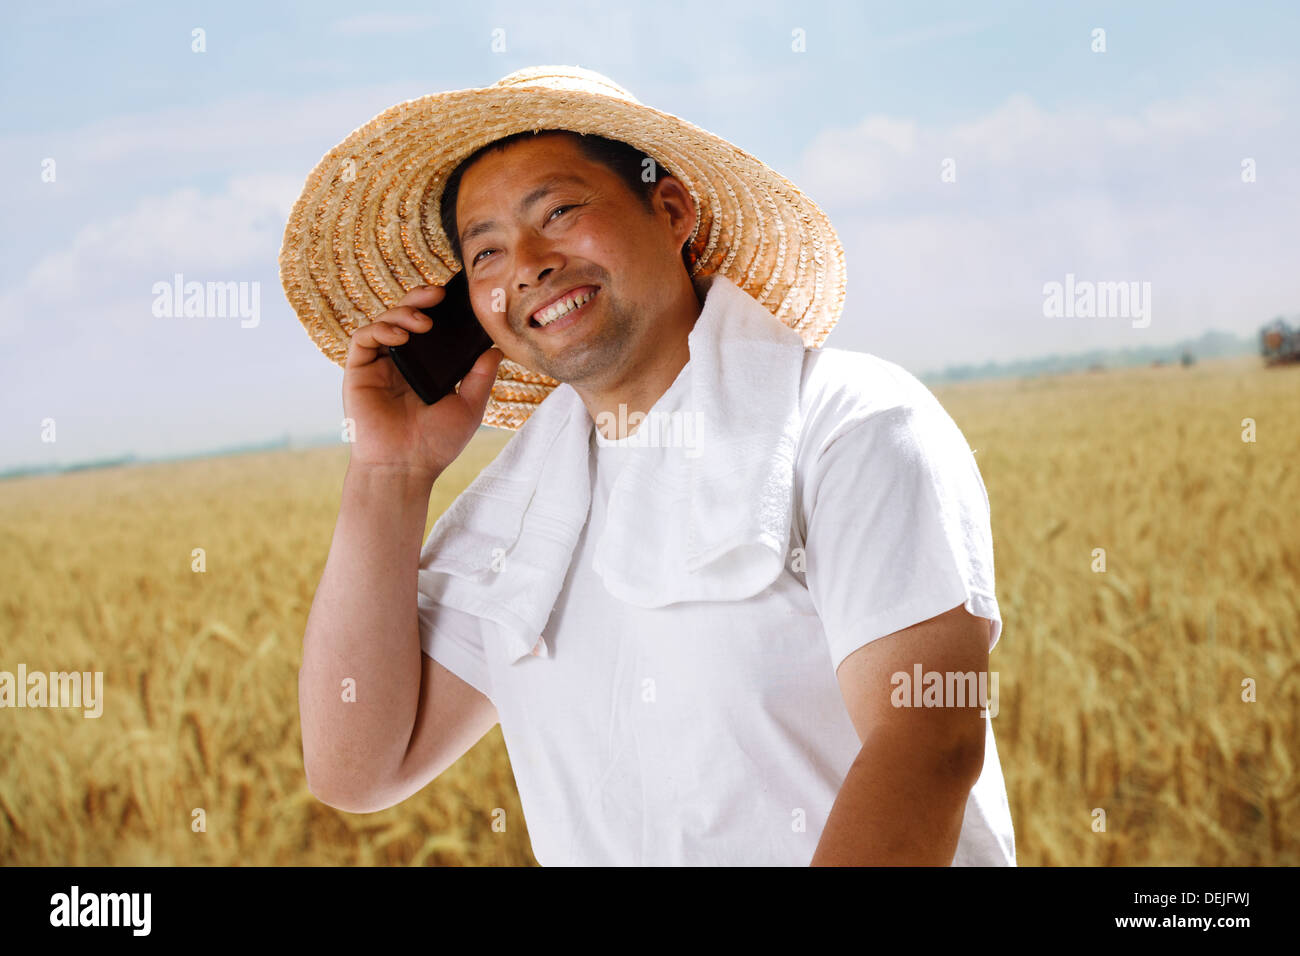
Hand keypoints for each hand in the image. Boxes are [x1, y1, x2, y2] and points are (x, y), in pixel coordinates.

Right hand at [342, 284, 503, 481]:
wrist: (406, 468)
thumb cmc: (435, 444)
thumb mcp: (468, 407)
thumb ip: (481, 377)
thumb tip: (496, 348)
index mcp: (423, 366)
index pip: (427, 326)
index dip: (437, 308)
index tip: (455, 298)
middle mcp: (399, 362)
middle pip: (404, 316)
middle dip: (418, 299)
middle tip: (437, 294)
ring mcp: (377, 366)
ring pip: (384, 321)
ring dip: (402, 313)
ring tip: (423, 323)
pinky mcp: (358, 372)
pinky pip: (363, 338)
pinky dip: (381, 329)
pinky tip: (400, 337)